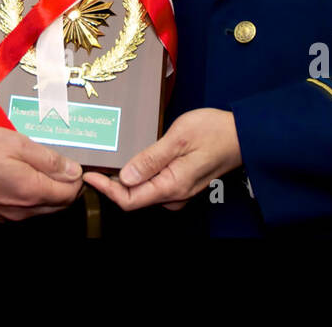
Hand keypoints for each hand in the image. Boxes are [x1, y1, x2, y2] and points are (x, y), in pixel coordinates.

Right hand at [0, 125, 82, 221]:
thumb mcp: (16, 142)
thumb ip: (48, 158)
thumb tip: (73, 170)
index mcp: (32, 191)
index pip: (71, 193)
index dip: (78, 177)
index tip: (76, 163)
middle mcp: (23, 209)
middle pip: (60, 204)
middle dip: (67, 186)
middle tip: (64, 164)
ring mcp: (9, 215)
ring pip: (43, 208)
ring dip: (50, 191)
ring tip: (43, 166)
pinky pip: (25, 209)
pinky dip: (32, 196)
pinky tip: (24, 176)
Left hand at [82, 108, 241, 211]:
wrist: (243, 134)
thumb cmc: (214, 132)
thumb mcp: (179, 138)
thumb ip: (151, 159)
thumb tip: (125, 177)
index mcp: (172, 186)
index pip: (129, 199)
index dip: (106, 189)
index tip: (89, 176)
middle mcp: (174, 194)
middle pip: (134, 197)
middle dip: (111, 185)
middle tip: (93, 167)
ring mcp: (179, 190)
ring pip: (143, 191)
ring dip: (124, 179)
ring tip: (107, 162)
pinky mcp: (182, 182)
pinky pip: (154, 184)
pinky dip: (139, 175)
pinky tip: (131, 161)